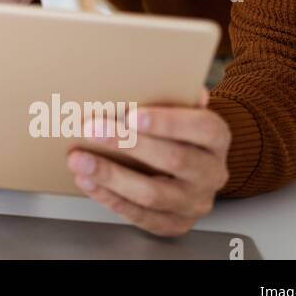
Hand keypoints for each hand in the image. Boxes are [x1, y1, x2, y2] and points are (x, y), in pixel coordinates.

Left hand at [67, 87, 230, 236]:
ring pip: (153, 194)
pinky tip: (87, 181)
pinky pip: (141, 216)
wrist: (195, 169)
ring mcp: (195, 201)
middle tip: (92, 129)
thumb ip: (173, 93)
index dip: (168, 122)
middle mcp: (212, 172)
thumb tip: (159, 72)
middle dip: (128, 144)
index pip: (202, 128)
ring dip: (111, 176)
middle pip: (174, 160)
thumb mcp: (181, 109)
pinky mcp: (176, 224)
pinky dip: (109, 198)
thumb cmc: (179, 132)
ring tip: (79, 159)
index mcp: (217, 138)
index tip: (131, 115)